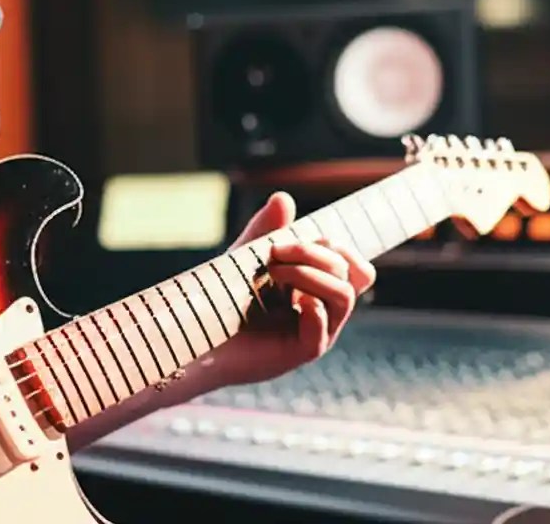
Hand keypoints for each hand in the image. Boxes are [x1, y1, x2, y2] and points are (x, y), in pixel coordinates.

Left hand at [200, 192, 375, 387]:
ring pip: (344, 296)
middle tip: (273, 254)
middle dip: (314, 253)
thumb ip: (266, 231)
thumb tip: (283, 197)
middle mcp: (322, 310)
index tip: (290, 241)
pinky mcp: (300, 353)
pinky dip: (313, 310)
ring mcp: (315, 333)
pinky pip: (323, 332)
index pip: (355, 265)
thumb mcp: (245, 258)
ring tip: (273, 274)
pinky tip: (290, 301)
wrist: (194, 334)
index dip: (336, 246)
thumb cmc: (221, 299)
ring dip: (310, 274)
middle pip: (352, 273)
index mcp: (317, 288)